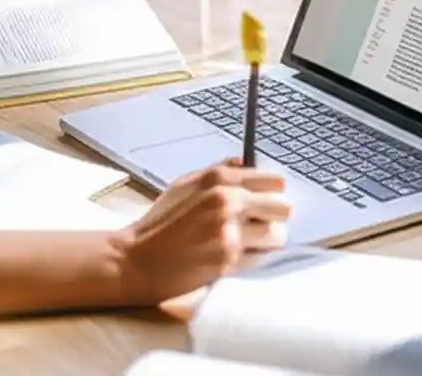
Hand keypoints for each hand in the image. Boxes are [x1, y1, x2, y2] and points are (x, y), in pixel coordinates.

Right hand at [115, 159, 290, 304]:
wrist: (137, 259)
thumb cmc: (160, 223)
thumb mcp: (184, 185)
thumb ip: (218, 172)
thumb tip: (244, 161)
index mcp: (218, 178)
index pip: (275, 181)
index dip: (271, 193)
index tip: (263, 202)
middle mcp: (227, 200)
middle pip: (283, 208)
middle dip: (273, 218)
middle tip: (257, 226)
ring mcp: (229, 231)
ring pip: (276, 236)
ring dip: (264, 242)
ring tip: (243, 244)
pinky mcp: (228, 260)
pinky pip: (260, 258)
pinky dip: (250, 259)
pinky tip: (229, 258)